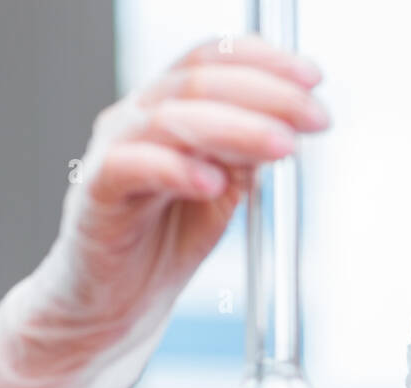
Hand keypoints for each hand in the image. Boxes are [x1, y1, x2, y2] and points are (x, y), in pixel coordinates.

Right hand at [0, 33, 328, 387]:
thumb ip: (247, 154)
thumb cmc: (163, 244)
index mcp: (168, 108)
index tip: (314, 80)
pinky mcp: (95, 193)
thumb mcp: (223, 190)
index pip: (213, 59)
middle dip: (268, 95)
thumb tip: (289, 122)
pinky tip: (213, 183)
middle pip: (200, 81)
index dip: (266, 61)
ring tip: (282, 147)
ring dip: (236, 128)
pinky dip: (175, 169)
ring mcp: (112, 151)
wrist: (114, 306)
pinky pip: (130, 166)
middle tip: (313, 117)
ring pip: (171, 118)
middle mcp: (136, 117)